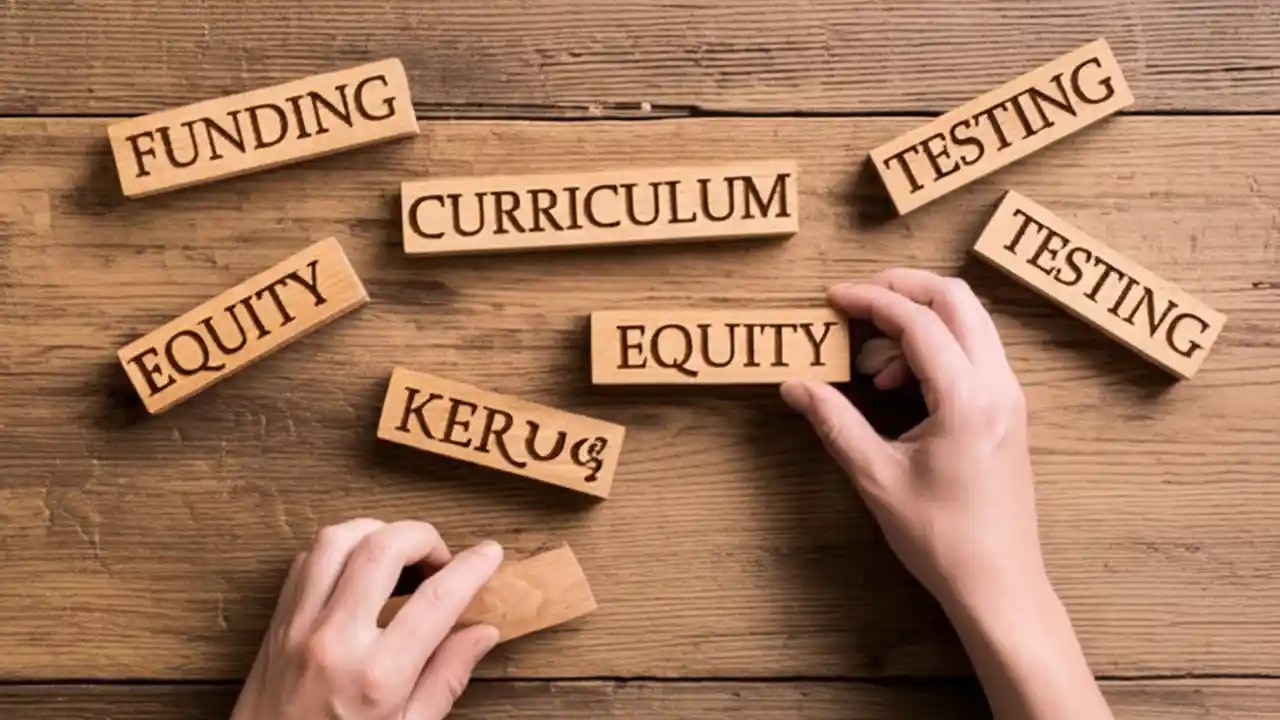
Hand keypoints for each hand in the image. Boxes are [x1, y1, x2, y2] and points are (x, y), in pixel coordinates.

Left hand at [231, 519, 503, 719]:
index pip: (437, 599)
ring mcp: (299, 626)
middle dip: (423, 537)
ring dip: (377, 532)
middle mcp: (336, 641)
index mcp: (378, 677)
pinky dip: (339, 549)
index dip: (472, 568)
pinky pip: (307, 560)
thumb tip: (482, 633)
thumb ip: (446, 679)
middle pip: (383, 547)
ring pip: (337, 539)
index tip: (489, 554)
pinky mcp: (277, 623)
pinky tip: (359, 568)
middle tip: (440, 558)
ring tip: (400, 553)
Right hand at [781, 268, 1044, 611]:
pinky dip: (937, 347)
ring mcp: (1011, 396)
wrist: (999, 583)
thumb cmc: (939, 537)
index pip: (918, 321)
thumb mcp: (876, 477)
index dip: (870, 300)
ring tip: (871, 364)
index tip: (831, 298)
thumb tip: (795, 385)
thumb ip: (834, 422)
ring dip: (920, 320)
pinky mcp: (1010, 411)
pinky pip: (975, 351)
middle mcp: (998, 385)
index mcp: (966, 398)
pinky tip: (900, 386)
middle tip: (856, 302)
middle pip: (956, 299)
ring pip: (970, 321)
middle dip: (903, 289)